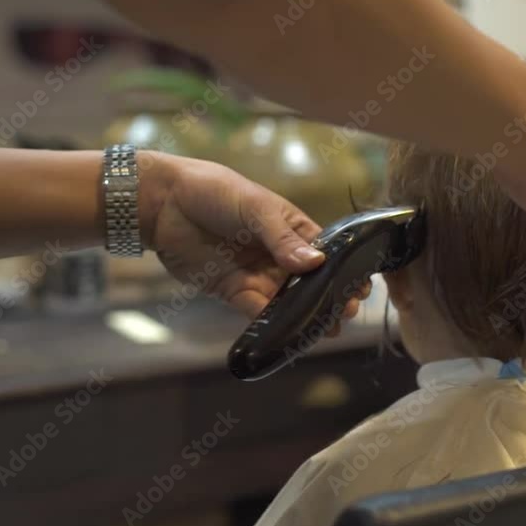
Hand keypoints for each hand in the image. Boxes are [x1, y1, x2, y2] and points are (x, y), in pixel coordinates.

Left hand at [137, 152, 369, 329]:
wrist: (163, 203)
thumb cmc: (215, 192)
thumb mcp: (255, 208)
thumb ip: (283, 239)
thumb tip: (316, 263)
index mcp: (292, 228)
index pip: (326, 253)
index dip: (344, 270)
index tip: (362, 287)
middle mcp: (279, 255)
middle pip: (311, 282)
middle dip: (330, 298)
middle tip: (347, 312)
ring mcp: (258, 274)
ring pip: (288, 302)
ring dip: (306, 316)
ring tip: (327, 329)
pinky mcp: (234, 291)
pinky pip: (258, 312)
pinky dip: (272, 324)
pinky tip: (289, 333)